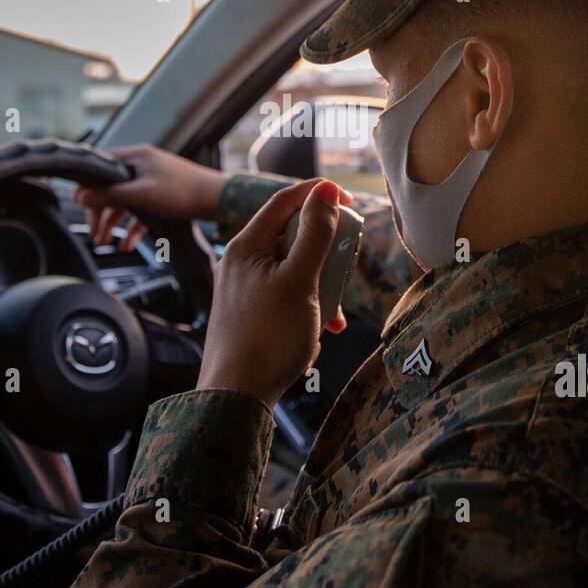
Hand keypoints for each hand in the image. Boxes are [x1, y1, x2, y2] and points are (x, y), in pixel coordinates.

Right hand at [72, 144, 226, 250]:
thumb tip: (81, 196)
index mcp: (135, 157)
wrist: (217, 200)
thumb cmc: (182, 192)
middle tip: (93, 234)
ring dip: (113, 222)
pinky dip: (132, 226)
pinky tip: (126, 244)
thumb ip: (110, 195)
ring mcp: (152, 180)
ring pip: (124, 201)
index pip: (101, 165)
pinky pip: (140, 210)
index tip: (77, 202)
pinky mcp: (161, 196)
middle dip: (99, 212)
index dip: (87, 184)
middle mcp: (142, 165)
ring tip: (104, 242)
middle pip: (110, 187)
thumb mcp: (141, 195)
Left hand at [197, 178, 346, 406]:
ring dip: (320, 283)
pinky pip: (284, 294)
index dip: (318, 194)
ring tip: (334, 312)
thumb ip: (315, 234)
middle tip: (347, 262)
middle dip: (324, 249)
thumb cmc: (268, 337)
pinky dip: (307, 304)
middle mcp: (239, 261)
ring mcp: (242, 288)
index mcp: (245, 246)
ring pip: (291, 268)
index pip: (284, 201)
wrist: (235, 397)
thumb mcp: (300, 281)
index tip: (352, 201)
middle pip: (289, 235)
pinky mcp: (248, 312)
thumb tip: (326, 190)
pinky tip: (320, 330)